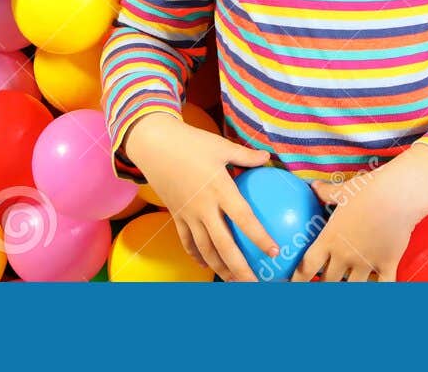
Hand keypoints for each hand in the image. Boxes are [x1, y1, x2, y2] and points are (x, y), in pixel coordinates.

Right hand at [123, 113, 279, 280]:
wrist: (154, 145)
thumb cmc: (191, 142)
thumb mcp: (221, 145)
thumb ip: (246, 156)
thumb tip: (268, 157)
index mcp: (220, 189)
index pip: (243, 218)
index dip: (259, 237)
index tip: (274, 252)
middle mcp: (204, 207)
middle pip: (223, 245)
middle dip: (239, 267)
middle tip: (254, 284)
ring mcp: (188, 214)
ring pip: (205, 249)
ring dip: (220, 268)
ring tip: (234, 281)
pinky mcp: (176, 216)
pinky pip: (187, 241)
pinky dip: (198, 256)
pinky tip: (207, 265)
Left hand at [292, 145, 427, 282]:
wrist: (398, 194)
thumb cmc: (369, 189)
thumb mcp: (344, 190)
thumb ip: (327, 193)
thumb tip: (314, 186)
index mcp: (330, 238)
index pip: (307, 267)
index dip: (297, 280)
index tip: (292, 285)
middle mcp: (345, 255)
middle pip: (328, 282)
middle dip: (324, 286)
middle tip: (324, 285)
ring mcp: (366, 262)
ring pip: (352, 289)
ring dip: (349, 291)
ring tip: (347, 291)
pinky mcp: (387, 263)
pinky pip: (383, 286)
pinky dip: (380, 291)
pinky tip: (378, 294)